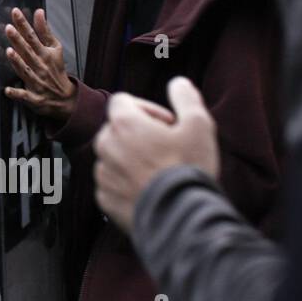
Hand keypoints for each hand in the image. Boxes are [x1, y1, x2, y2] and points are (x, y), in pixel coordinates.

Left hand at [3, 7, 76, 118]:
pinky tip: (7, 90)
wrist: (65, 97)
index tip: (15, 12)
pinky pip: (24, 95)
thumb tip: (38, 11)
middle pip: (28, 52)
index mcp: (45, 54)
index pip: (33, 37)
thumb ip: (44, 31)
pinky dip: (16, 93)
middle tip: (8, 28)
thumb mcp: (54, 48)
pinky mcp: (34, 98)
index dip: (24, 24)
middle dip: (18, 40)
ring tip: (9, 52)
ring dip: (17, 62)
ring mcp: (37, 82)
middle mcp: (40, 67)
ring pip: (25, 71)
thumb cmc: (56, 70)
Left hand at [93, 77, 219, 232]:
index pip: (122, 101)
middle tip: (167, 148)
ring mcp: (103, 173)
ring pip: (114, 157)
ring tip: (161, 172)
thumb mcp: (198, 125)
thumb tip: (178, 83)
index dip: (146, 108)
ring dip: (132, 159)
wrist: (179, 217)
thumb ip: (186, 98)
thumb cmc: (188, 169)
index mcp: (123, 124)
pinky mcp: (104, 198)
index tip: (167, 123)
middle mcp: (105, 145)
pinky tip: (151, 190)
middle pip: (117, 129)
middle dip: (139, 134)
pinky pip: (112, 183)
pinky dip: (127, 183)